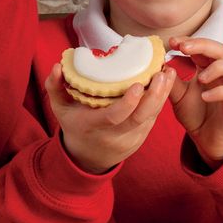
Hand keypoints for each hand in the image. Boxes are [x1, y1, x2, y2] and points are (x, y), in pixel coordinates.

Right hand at [46, 63, 175, 173]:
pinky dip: (160, 101)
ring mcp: (130, 139)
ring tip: (168, 73)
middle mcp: (114, 135)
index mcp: (93, 126)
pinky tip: (165, 83)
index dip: (128, 102)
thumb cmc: (74, 125)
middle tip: (162, 73)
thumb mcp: (60, 108)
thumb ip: (55, 87)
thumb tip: (57, 66)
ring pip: (150, 118)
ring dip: (162, 95)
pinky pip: (152, 119)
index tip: (138, 84)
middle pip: (139, 118)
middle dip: (154, 96)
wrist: (88, 156)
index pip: (114, 117)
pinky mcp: (140, 138)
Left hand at [168, 37, 222, 165]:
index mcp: (211, 70)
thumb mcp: (178, 97)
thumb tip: (159, 64)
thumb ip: (171, 81)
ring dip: (217, 67)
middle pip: (222, 50)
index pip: (204, 48)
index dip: (190, 41)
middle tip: (183, 48)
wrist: (207, 143)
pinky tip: (205, 97)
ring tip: (199, 78)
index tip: (172, 42)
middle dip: (203, 45)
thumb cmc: (196, 116)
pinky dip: (220, 92)